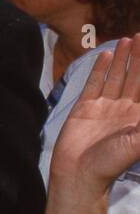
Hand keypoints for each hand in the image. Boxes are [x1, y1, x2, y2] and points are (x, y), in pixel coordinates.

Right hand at [49, 34, 139, 196]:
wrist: (79, 173)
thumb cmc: (111, 161)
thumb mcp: (138, 141)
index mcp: (139, 116)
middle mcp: (124, 109)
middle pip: (135, 77)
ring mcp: (104, 107)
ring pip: (116, 77)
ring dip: (123, 58)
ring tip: (127, 39)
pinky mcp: (84, 108)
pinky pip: (94, 84)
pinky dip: (100, 69)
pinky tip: (106, 56)